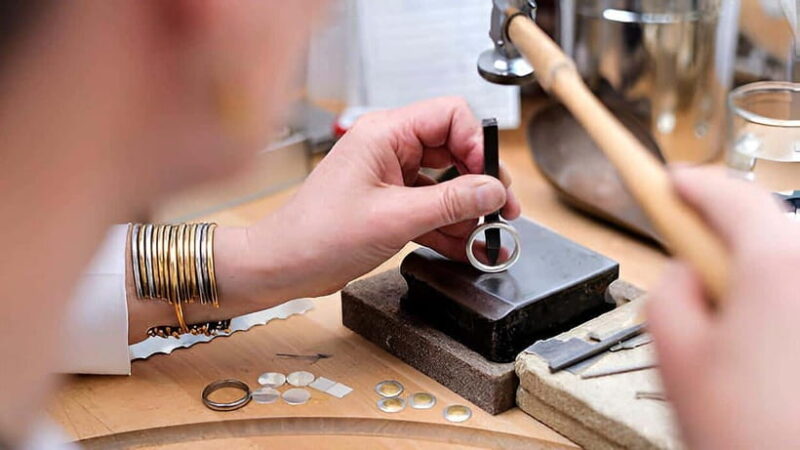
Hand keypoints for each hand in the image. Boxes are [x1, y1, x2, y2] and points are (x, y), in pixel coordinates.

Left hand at [224, 97, 519, 302]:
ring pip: (446, 184)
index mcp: (385, 133)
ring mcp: (391, 176)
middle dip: (481, 183)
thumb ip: (451, 202)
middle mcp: (390, 148)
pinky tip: (469, 249)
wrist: (284, 266)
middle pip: (454, 151)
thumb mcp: (395, 218)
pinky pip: (432, 208)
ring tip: (489, 239)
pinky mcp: (390, 204)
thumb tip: (493, 190)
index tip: (490, 179)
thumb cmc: (319, 234)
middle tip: (502, 212)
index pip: (450, 116)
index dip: (477, 144)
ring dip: (468, 212)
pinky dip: (450, 228)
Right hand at [648, 167, 799, 448]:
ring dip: (756, 273)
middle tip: (691, 257)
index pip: (729, 196)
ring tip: (731, 327)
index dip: (691, 183)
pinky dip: (781, 301)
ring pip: (789, 261)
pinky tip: (767, 347)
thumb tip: (686, 270)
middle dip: (726, 233)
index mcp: (777, 268)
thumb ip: (668, 287)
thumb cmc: (751, 436)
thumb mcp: (673, 352)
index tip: (671, 180)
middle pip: (768, 225)